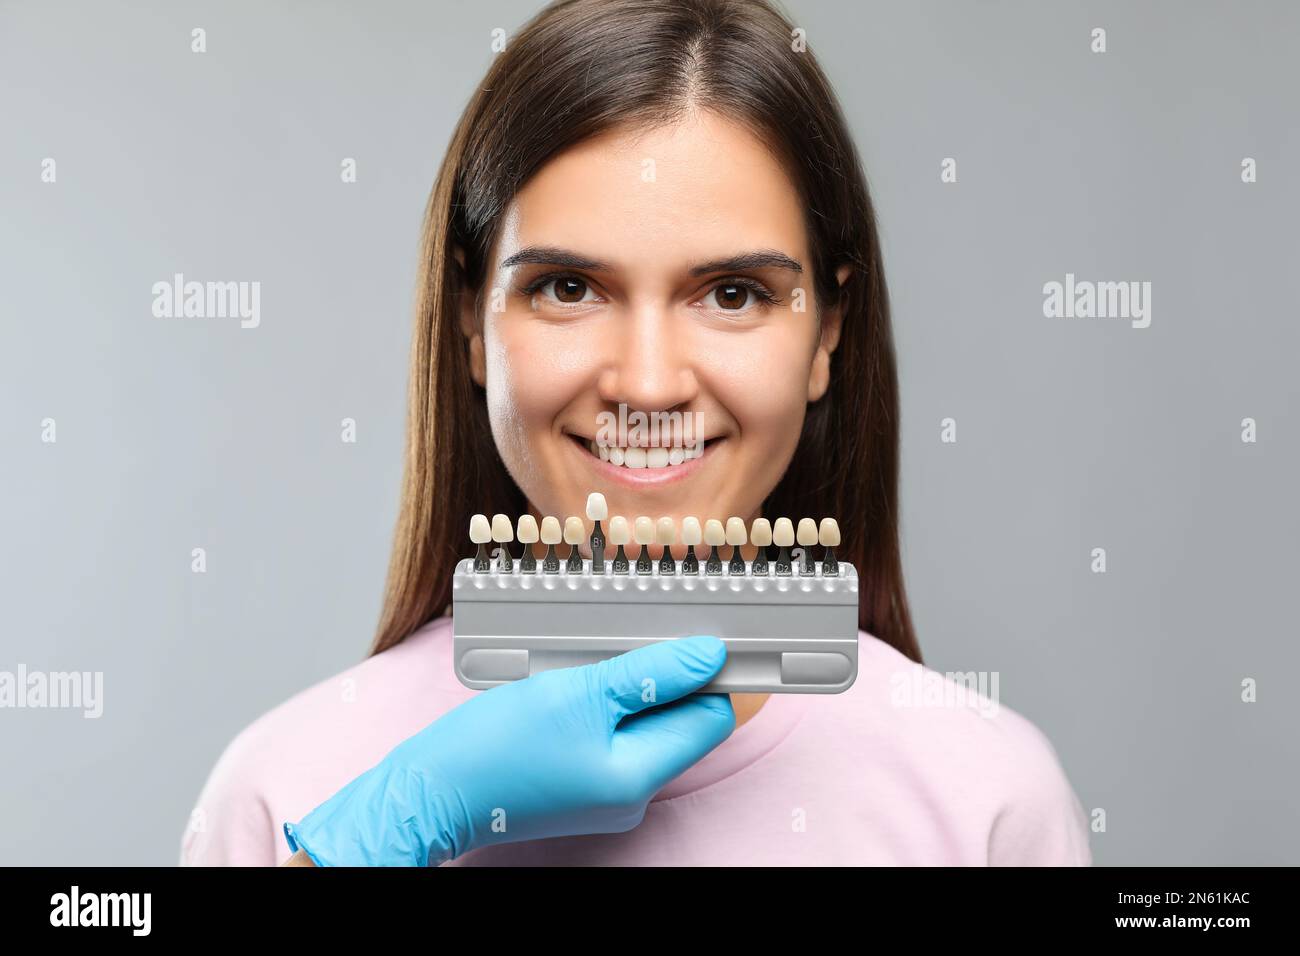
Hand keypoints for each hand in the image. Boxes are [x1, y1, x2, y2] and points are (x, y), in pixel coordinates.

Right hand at [283, 635, 734, 864]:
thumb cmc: (494, 747)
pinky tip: (568, 686)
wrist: (430, 789)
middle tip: (629, 638)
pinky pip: (608, 734)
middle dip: (660, 675)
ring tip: (587, 663)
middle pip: (677, 719)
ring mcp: (604, 791)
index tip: (700, 632)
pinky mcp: (578, 783)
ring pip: (640, 723)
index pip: (711, 716)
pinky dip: (598, 704)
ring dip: (625, 686)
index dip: (709, 671)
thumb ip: (650, 674)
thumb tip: (709, 657)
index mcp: (640, 775)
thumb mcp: (579, 693)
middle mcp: (631, 792)